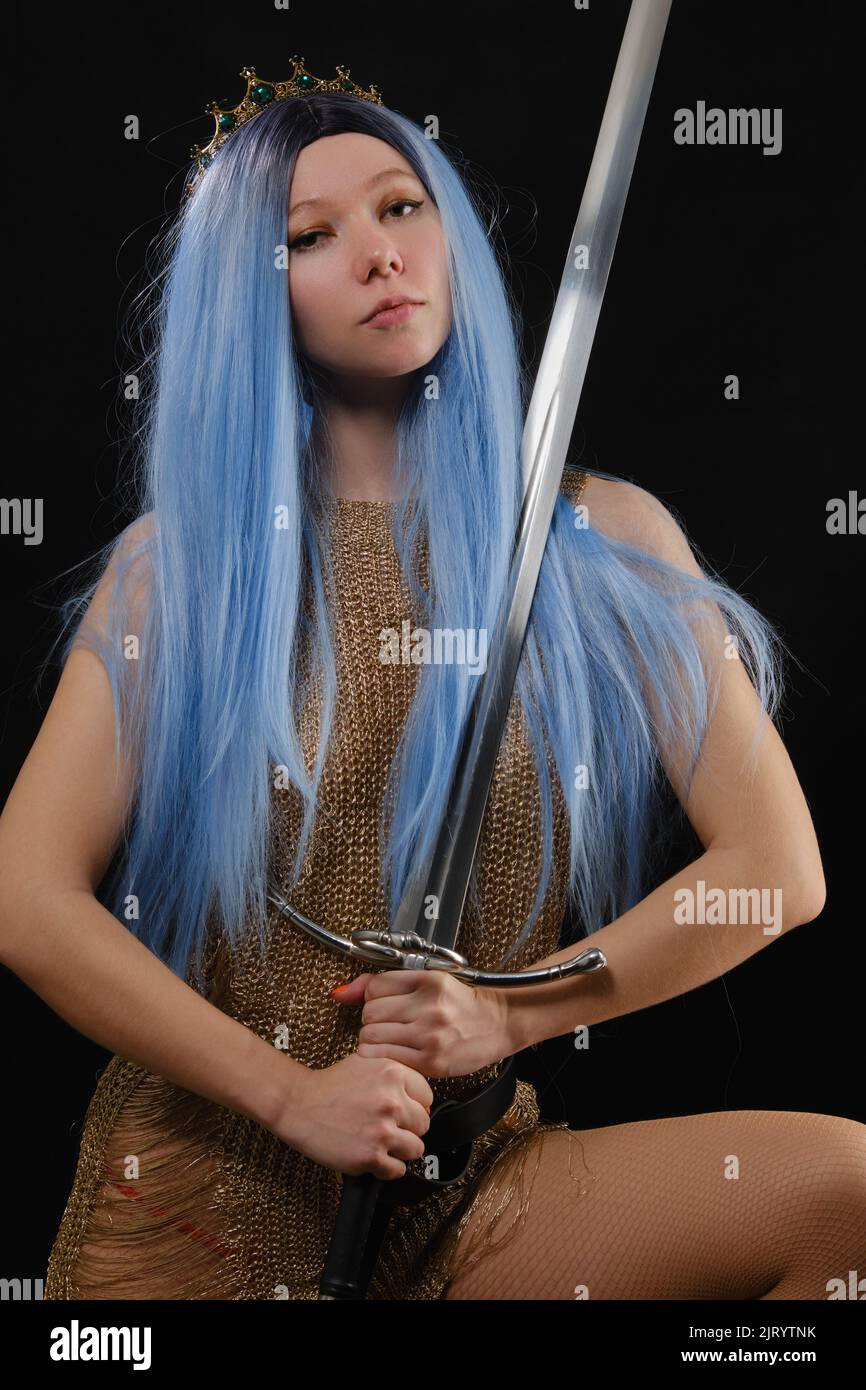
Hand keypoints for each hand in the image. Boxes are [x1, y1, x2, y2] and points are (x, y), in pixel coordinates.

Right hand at [271, 1052, 433, 1180]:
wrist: (299, 1104)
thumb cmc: (330, 1085)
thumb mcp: (366, 1062)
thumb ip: (395, 1075)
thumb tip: (420, 1099)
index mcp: (393, 1074)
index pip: (427, 1096)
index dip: (416, 1104)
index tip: (404, 1110)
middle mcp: (392, 1101)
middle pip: (423, 1124)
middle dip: (409, 1128)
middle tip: (390, 1127)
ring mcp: (383, 1131)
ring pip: (416, 1148)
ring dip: (401, 1149)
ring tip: (383, 1143)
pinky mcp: (371, 1156)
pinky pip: (397, 1170)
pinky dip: (388, 1167)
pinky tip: (374, 1156)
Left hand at [332, 969, 512, 1076]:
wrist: (498, 1023)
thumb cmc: (461, 1002)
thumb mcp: (428, 980)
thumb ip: (383, 983)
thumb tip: (340, 993)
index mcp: (428, 981)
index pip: (374, 987)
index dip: (373, 997)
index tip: (385, 1003)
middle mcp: (429, 1006)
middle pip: (369, 1014)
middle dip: (371, 1020)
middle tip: (386, 1023)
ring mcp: (430, 1036)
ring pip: (372, 1037)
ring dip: (373, 1039)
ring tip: (390, 1038)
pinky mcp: (431, 1062)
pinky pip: (385, 1058)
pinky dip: (382, 1056)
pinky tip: (396, 1051)